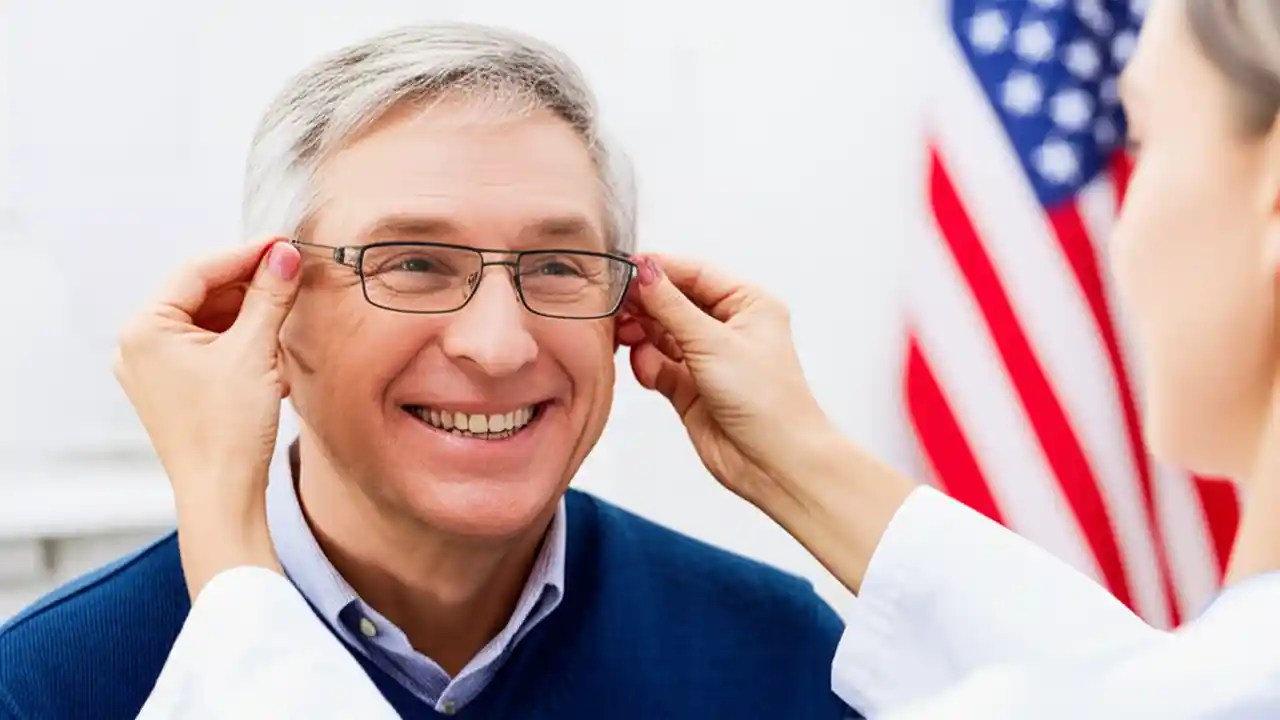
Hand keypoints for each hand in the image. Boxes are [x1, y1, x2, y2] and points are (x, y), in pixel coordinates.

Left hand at [112, 237, 301, 597]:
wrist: (222, 496)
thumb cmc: (228, 430)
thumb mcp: (255, 351)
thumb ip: (270, 296)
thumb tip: (284, 254)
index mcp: (144, 328)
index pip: (198, 271)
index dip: (246, 254)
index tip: (284, 244)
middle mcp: (137, 345)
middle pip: (201, 294)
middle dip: (249, 286)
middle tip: (292, 274)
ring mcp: (152, 369)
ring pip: (207, 320)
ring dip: (248, 314)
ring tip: (285, 312)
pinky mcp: (171, 389)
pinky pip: (206, 347)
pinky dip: (239, 341)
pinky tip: (270, 347)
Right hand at [621, 254, 914, 592]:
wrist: (775, 463)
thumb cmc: (766, 401)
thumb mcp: (713, 343)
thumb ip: (671, 305)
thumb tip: (644, 269)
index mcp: (748, 304)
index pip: (695, 273)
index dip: (660, 270)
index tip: (624, 270)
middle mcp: (729, 328)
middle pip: (674, 301)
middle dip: (645, 304)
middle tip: (616, 307)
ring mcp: (709, 358)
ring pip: (661, 333)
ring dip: (641, 334)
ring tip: (625, 337)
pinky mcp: (691, 388)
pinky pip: (658, 365)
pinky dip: (647, 364)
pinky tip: (644, 368)